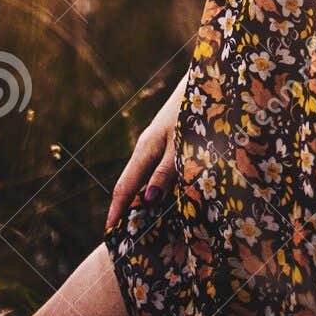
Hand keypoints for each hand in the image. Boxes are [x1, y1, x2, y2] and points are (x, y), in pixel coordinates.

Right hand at [104, 68, 188, 230]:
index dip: (117, 211)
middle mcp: (148, 147)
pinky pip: (158, 169)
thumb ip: (166, 171)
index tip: (109, 235)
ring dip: (144, 199)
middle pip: (132, 183)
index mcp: (145, 149)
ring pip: (146, 176)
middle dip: (128, 209)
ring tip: (145, 224)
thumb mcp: (181, 144)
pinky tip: (166, 197)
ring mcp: (158, 142)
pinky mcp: (171, 138)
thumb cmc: (194, 110)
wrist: (206, 77)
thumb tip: (147, 199)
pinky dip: (157, 186)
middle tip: (126, 238)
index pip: (125, 187)